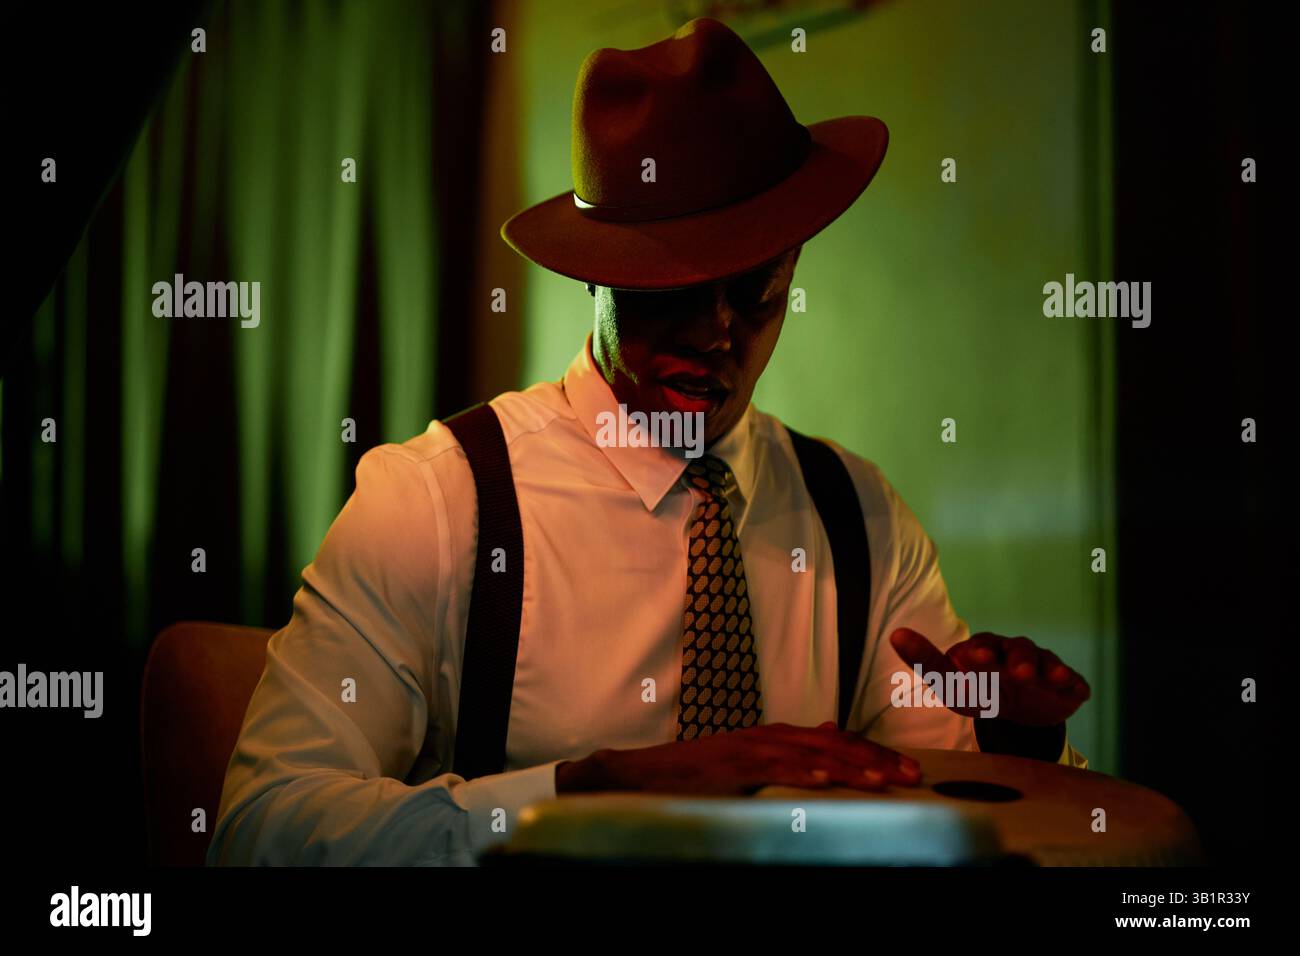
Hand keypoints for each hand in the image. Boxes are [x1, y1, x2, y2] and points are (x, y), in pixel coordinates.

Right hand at [555, 721, 920, 794]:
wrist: (645, 773)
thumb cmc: (698, 776)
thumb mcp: (750, 762)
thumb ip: (789, 752)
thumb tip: (826, 738)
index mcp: (778, 737)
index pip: (836, 743)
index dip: (873, 754)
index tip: (907, 770)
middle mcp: (770, 736)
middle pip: (833, 743)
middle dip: (875, 758)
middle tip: (912, 775)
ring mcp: (751, 748)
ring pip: (811, 754)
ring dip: (850, 766)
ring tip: (884, 779)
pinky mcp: (733, 764)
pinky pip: (773, 768)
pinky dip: (801, 773)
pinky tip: (826, 781)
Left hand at [889, 627, 1089, 726]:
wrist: (1022, 713)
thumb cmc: (980, 691)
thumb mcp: (951, 685)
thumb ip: (926, 663)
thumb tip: (896, 634)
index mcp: (986, 650)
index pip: (978, 645)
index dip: (974, 651)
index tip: (966, 656)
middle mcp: (1014, 653)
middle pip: (1013, 648)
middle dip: (1008, 657)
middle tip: (1000, 666)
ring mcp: (1043, 667)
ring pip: (1042, 660)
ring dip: (1036, 666)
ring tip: (1028, 677)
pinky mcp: (1067, 685)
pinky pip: (1072, 681)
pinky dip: (1072, 682)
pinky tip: (1071, 688)